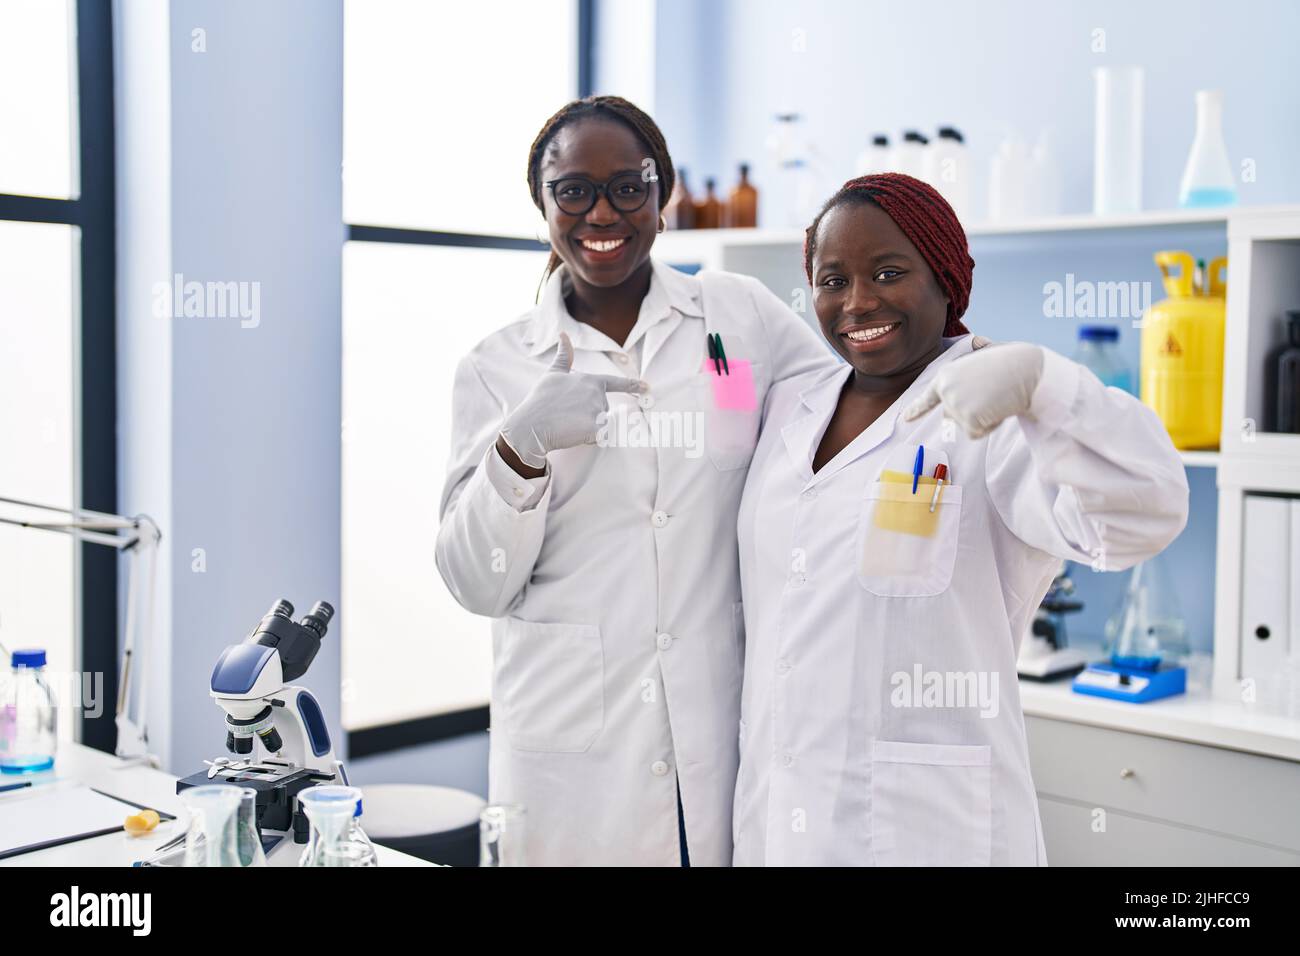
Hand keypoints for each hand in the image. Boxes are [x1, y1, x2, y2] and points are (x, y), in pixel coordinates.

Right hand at [499, 332, 644, 467]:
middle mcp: (596, 393)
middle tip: (566, 415)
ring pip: (600, 424)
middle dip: (588, 415)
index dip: (632, 385)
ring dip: (587, 427)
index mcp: (590, 380)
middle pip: (602, 409)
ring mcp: (597, 410)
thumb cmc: (540, 400)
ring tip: (567, 423)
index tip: (647, 386)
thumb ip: (564, 356)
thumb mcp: (552, 374)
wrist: (530, 425)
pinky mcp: (596, 428)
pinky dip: (588, 439)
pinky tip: (572, 433)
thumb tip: (563, 335)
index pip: (615, 382)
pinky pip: (599, 437)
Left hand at [902, 342, 1044, 437]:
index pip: (929, 397)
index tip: (906, 419)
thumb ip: (973, 363)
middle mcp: (945, 391)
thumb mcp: (985, 358)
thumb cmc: (1012, 363)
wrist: (1027, 370)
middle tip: (991, 393)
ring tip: (997, 397)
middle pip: (953, 415)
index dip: (918, 409)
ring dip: (984, 417)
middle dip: (972, 411)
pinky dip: (991, 425)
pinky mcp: (967, 419)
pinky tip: (999, 408)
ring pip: (966, 425)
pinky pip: (977, 432)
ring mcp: (955, 405)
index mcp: (946, 375)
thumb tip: (975, 345)